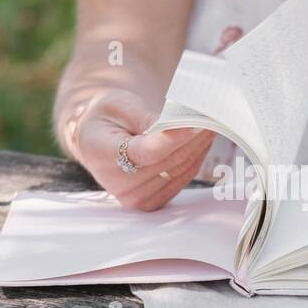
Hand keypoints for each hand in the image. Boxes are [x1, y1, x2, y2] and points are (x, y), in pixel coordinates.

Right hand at [69, 89, 214, 210]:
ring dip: (200, 147)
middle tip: (212, 116)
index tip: (195, 124)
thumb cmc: (106, 117)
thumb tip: (177, 127)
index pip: (146, 152)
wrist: (95, 139)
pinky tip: (203, 141)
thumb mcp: (119, 105)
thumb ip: (145, 118)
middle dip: (194, 138)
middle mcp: (119, 184)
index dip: (173, 139)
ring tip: (212, 124)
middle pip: (169, 162)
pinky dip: (196, 158)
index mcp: (102, 155)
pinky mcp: (152, 202)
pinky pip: (182, 179)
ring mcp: (136, 198)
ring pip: (180, 170)